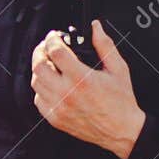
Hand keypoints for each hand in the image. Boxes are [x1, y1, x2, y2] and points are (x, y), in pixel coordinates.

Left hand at [31, 20, 146, 158]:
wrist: (122, 131)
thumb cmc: (121, 102)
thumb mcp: (118, 69)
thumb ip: (105, 45)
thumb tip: (95, 27)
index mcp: (82, 79)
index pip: (55, 52)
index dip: (51, 39)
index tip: (54, 35)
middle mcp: (67, 94)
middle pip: (38, 66)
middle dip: (39, 51)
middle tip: (46, 47)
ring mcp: (59, 108)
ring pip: (36, 83)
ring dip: (39, 69)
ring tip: (50, 65)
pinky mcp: (56, 119)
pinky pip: (38, 100)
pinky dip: (41, 89)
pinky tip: (52, 84)